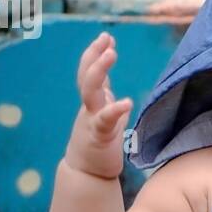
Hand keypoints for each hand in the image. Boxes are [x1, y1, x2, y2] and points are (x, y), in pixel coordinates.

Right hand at [64, 31, 132, 178]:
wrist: (86, 173)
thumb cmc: (96, 143)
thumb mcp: (102, 114)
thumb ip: (104, 99)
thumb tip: (109, 83)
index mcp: (92, 101)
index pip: (90, 71)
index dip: (96, 53)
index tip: (106, 37)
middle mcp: (89, 107)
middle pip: (86, 76)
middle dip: (94, 56)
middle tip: (106, 37)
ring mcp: (91, 120)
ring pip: (90, 91)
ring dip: (99, 71)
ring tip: (111, 54)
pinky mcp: (99, 136)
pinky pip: (105, 121)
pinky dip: (114, 110)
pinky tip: (126, 102)